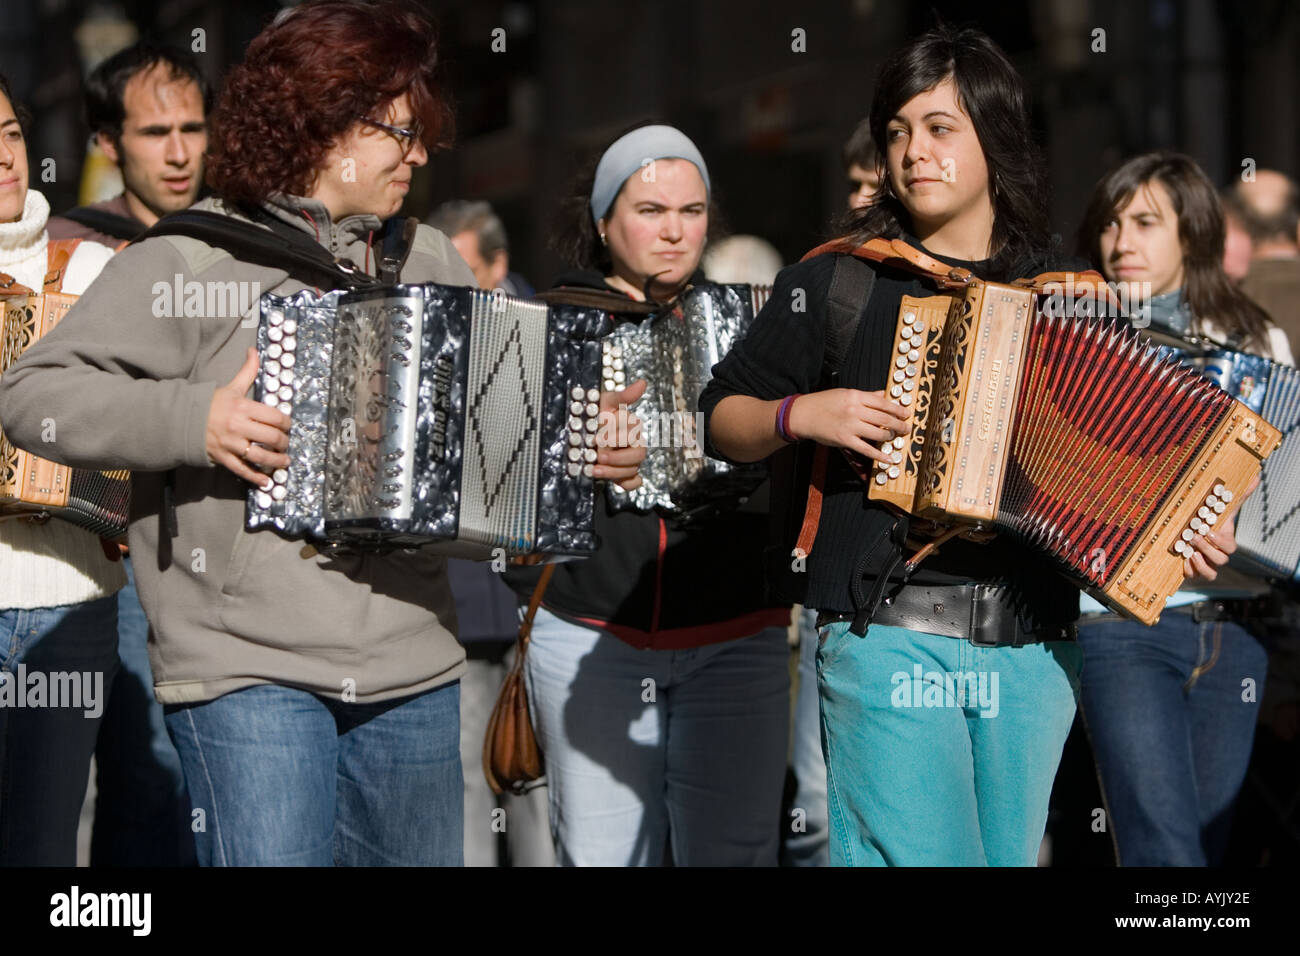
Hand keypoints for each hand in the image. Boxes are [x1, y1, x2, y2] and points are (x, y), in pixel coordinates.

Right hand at [206, 347, 291, 486]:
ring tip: (284, 462)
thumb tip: (254, 350)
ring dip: (276, 461)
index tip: (287, 426)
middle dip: (284, 442)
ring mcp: (231, 444)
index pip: (275, 417)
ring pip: (260, 456)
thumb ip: (247, 370)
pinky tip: (267, 481)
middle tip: (286, 443)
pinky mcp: (223, 457)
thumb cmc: (211, 403)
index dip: (286, 423)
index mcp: (243, 407)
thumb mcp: (231, 386)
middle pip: (272, 437)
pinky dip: (256, 478)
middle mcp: (238, 426)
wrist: (183, 419)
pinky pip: (242, 470)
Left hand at [597, 378, 647, 489]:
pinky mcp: (625, 474)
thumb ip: (623, 396)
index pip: (634, 434)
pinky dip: (626, 484)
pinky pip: (634, 483)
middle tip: (597, 454)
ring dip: (614, 471)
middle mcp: (635, 444)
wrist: (578, 434)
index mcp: (632, 427)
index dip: (617, 436)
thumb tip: (643, 383)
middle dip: (616, 456)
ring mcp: (631, 460)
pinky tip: (614, 483)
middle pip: (638, 455)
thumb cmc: (593, 416)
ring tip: (594, 469)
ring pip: (633, 470)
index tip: (599, 436)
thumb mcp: (603, 403)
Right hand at [786, 388, 911, 462]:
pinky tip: (888, 458)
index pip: (883, 402)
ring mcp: (850, 426)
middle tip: (906, 428)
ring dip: (889, 437)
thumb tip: (883, 394)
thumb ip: (866, 396)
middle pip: (884, 418)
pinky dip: (879, 455)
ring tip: (893, 438)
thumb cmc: (824, 403)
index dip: (897, 409)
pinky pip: (866, 449)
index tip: (906, 413)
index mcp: (856, 396)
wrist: (804, 414)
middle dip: (898, 424)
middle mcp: (855, 410)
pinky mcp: (845, 440)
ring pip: (878, 432)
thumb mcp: (845, 393)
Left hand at [1182, 475, 1258, 581]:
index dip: (1221, 542)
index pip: (1230, 547)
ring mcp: (1206, 565)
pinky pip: (1194, 577)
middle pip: (1221, 560)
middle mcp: (1217, 555)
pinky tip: (1182, 562)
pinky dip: (1190, 571)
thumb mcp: (1220, 508)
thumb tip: (1256, 477)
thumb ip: (1237, 495)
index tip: (1209, 531)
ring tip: (1189, 552)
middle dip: (1208, 550)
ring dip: (1201, 564)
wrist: (1187, 535)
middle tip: (1194, 538)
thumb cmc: (1207, 521)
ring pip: (1210, 573)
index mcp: (1224, 542)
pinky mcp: (1192, 572)